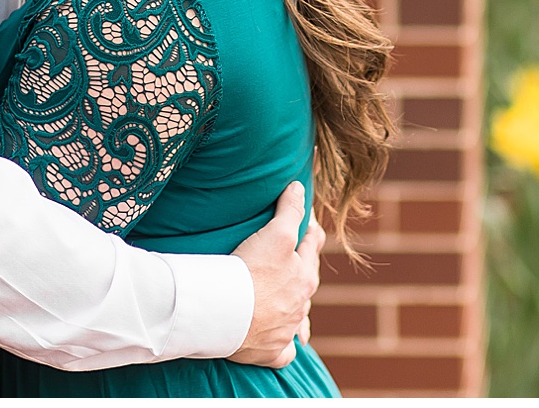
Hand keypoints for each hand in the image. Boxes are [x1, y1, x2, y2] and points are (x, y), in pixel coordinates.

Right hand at [228, 182, 324, 367]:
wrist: (226, 313)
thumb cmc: (251, 271)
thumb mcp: (275, 233)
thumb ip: (289, 210)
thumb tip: (298, 186)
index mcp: (305, 275)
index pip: (312, 245)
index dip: (308, 230)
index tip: (303, 222)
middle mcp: (300, 303)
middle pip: (306, 281)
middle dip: (302, 269)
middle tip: (290, 260)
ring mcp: (287, 328)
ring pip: (298, 316)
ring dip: (294, 307)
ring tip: (284, 300)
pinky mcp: (272, 351)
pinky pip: (286, 351)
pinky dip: (286, 346)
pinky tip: (284, 341)